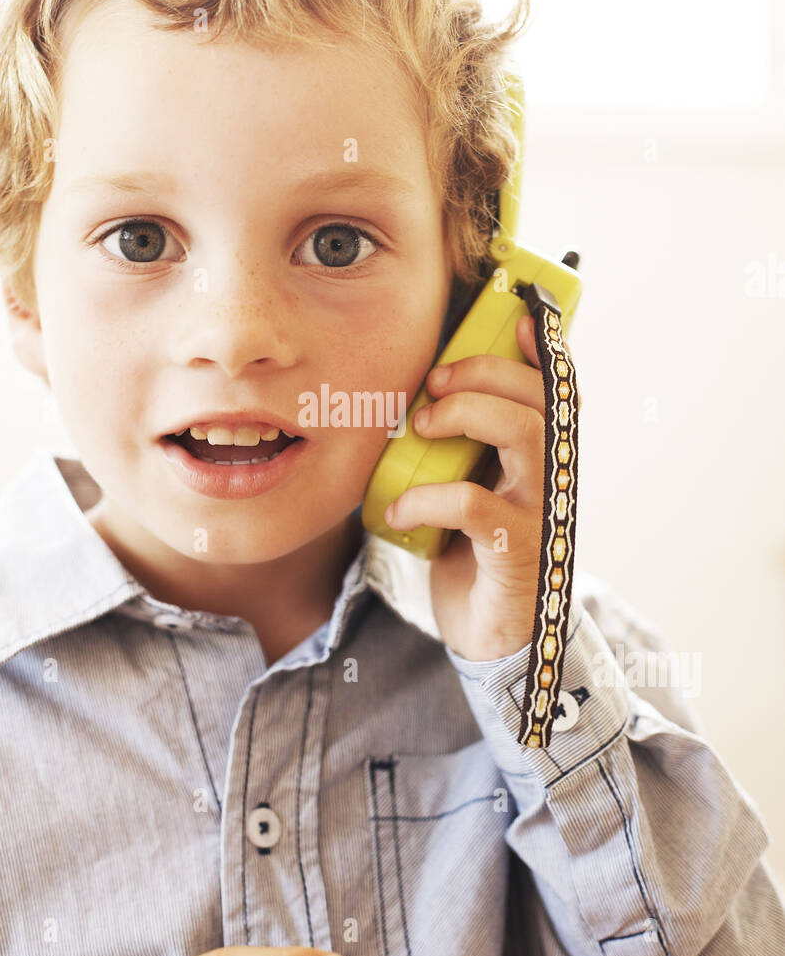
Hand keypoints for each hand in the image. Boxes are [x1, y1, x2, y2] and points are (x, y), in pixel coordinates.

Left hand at [384, 315, 562, 661]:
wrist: (493, 636)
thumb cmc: (475, 552)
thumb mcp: (471, 485)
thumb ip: (466, 445)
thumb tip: (420, 392)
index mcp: (544, 454)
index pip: (559, 388)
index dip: (545, 349)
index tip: (518, 319)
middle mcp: (554, 475)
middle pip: (541, 397)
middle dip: (484, 372)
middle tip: (433, 383)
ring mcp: (541, 512)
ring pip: (523, 433)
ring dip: (466, 414)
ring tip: (421, 428)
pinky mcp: (517, 552)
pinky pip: (474, 505)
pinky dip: (426, 498)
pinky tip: (397, 511)